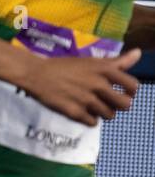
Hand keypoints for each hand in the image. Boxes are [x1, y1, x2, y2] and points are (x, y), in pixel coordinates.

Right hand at [21, 49, 140, 124]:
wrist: (37, 74)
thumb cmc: (65, 66)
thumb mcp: (92, 61)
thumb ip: (117, 61)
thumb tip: (139, 53)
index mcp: (104, 70)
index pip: (133, 86)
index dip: (131, 91)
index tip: (123, 91)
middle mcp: (98, 85)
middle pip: (125, 105)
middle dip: (119, 105)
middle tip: (109, 102)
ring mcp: (87, 100)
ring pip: (109, 115)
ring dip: (104, 113)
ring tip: (94, 106)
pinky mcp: (75, 112)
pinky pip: (93, 123)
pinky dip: (90, 119)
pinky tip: (83, 111)